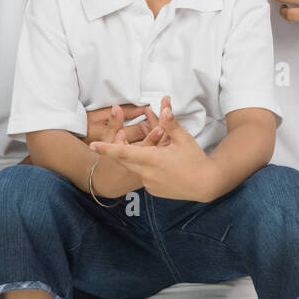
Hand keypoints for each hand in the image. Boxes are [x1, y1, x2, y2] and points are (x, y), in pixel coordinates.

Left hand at [90, 97, 215, 200]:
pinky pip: (143, 176)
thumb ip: (170, 124)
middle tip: (117, 137)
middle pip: (124, 159)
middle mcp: (147, 174)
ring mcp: (149, 184)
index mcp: (152, 160)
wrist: (206, 184)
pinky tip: (157, 161)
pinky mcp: (154, 191)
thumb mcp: (183, 139)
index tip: (92, 146)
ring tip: (147, 144)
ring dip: (135, 155)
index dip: (106, 149)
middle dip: (118, 148)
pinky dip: (145, 166)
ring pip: (134, 167)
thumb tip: (164, 108)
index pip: (123, 153)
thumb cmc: (196, 160)